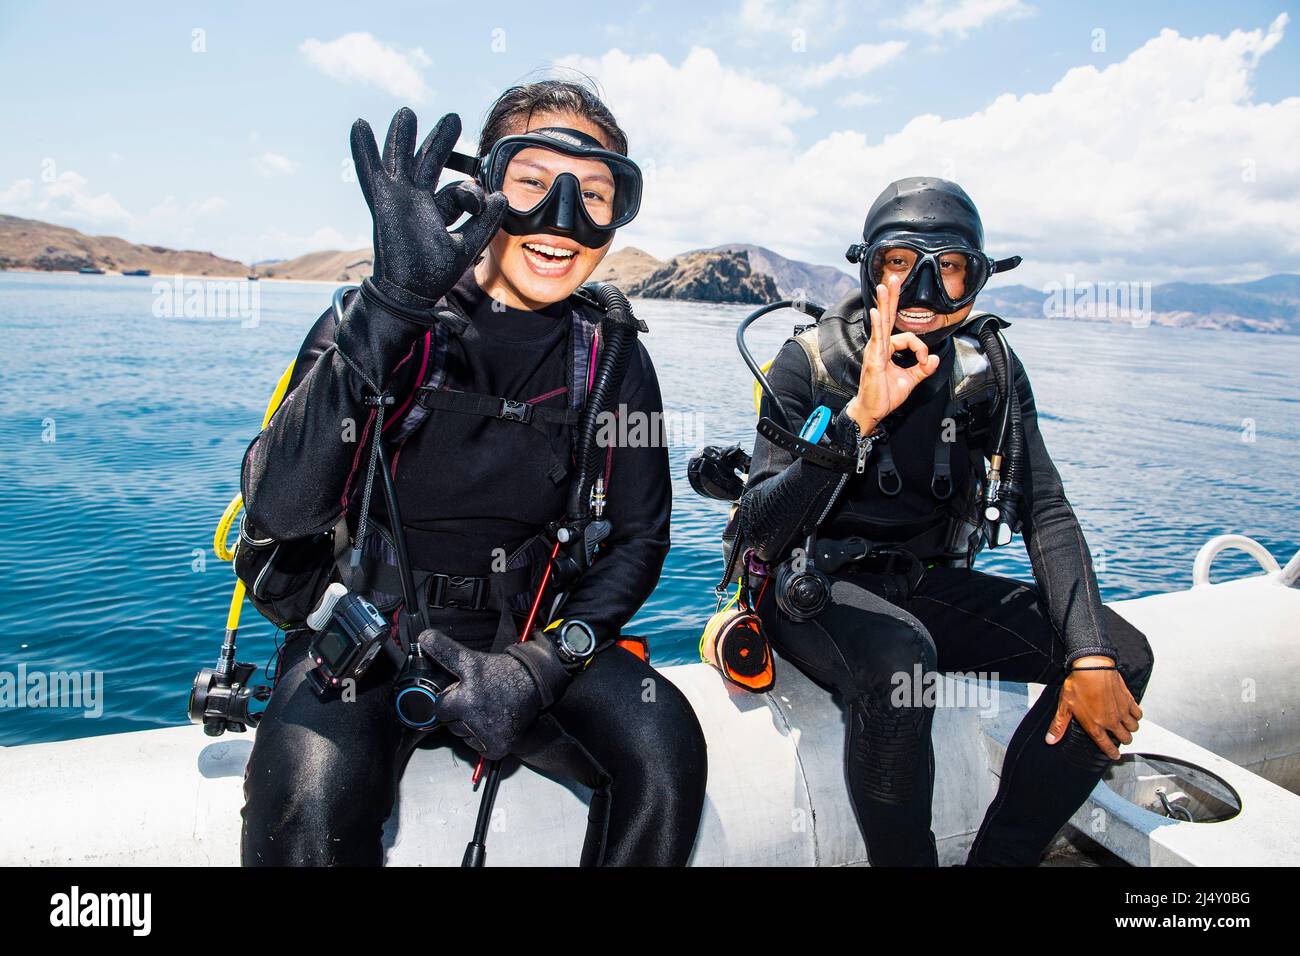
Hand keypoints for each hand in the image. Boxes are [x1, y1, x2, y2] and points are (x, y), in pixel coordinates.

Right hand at [350, 108, 505, 301]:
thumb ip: (485, 223)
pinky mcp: (382, 201)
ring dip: (403, 136)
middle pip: (428, 162)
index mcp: (437, 209)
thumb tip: (502, 197)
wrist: (409, 292)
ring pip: (400, 159)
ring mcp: (398, 198)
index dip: (472, 194)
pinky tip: (359, 125)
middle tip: (453, 119)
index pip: (458, 189)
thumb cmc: (434, 273)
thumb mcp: (467, 245)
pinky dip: (365, 149)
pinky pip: (371, 171)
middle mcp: (417, 199)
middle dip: (440, 140)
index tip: (482, 202)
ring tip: (407, 113)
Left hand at [421, 628, 567, 759]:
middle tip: (477, 698)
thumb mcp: (471, 659)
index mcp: (465, 697)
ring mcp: (487, 734)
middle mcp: (476, 717)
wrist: (535, 683)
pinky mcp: (497, 747)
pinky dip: (482, 737)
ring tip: (486, 709)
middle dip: (459, 711)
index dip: (451, 697)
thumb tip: (423, 637)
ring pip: (462, 736)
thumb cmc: (501, 672)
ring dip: (469, 725)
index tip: (464, 691)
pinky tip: (493, 722)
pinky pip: (476, 747)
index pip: (440, 707)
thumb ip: (444, 650)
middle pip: (450, 723)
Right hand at [844, 274, 940, 431]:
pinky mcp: (874, 359)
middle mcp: (880, 347)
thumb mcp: (910, 381)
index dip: (920, 348)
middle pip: (888, 317)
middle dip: (891, 297)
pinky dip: (878, 325)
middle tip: (894, 279)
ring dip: (884, 303)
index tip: (925, 361)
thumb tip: (935, 359)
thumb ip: (923, 369)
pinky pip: (877, 338)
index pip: (908, 338)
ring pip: (882, 323)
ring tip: (884, 287)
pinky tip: (877, 312)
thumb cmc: (884, 396)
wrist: (873, 411)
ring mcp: (875, 351)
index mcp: (888, 349)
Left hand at [1046, 656, 1142, 759]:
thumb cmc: (1078, 685)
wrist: (1092, 667)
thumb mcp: (1064, 706)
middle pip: (1125, 738)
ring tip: (1125, 725)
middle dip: (1123, 739)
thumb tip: (1050, 740)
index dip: (1111, 753)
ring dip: (1130, 728)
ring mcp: (1122, 712)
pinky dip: (1136, 715)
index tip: (1115, 755)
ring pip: (1133, 728)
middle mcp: (1111, 722)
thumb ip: (1059, 726)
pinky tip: (1131, 713)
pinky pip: (1139, 714)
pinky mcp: (1129, 701)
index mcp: (1095, 726)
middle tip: (1119, 736)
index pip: (1107, 746)